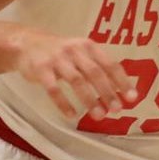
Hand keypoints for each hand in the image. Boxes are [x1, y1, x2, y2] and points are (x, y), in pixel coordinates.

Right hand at [15, 31, 139, 119]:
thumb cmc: (60, 53)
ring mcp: (57, 59)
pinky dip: (63, 103)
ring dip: (89, 99)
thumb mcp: (80, 53)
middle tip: (116, 110)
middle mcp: (75, 50)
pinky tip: (71, 115)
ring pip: (77, 80)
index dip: (122, 81)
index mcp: (88, 46)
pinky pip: (53, 88)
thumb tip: (120, 91)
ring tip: (99, 115)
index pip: (110, 64)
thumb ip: (97, 67)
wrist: (27, 43)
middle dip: (107, 92)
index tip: (132, 98)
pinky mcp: (41, 69)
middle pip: (95, 73)